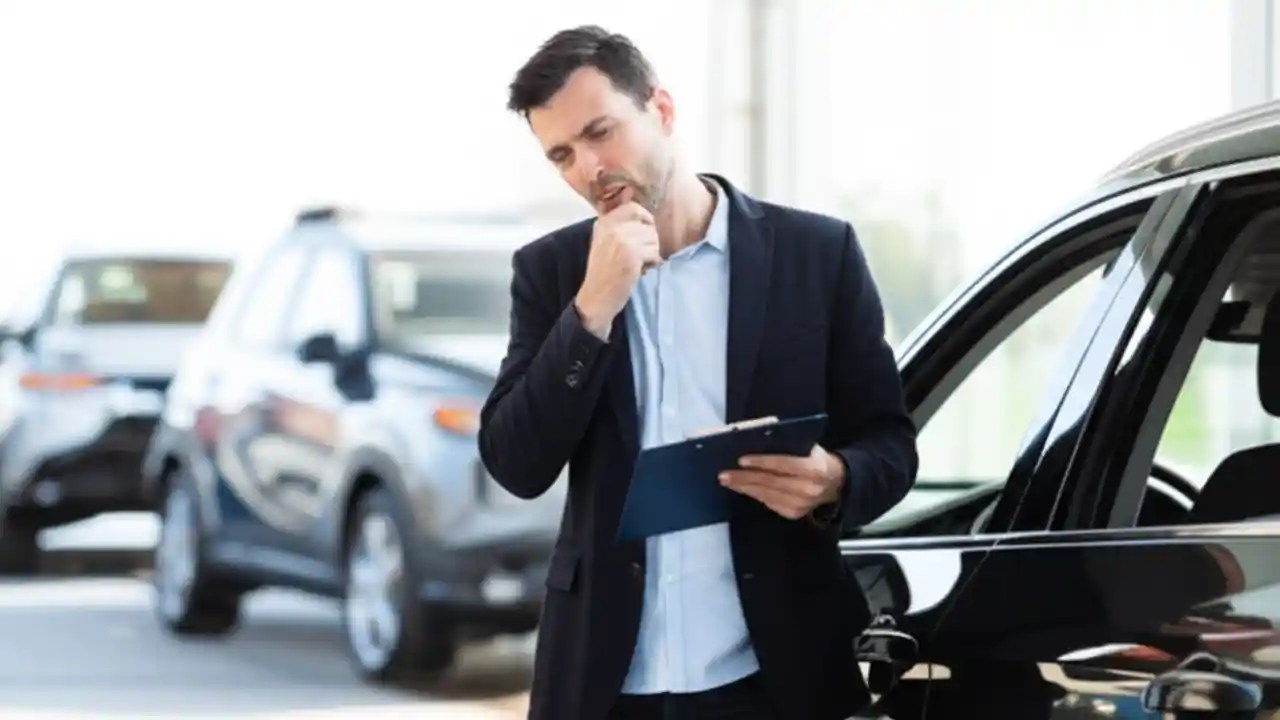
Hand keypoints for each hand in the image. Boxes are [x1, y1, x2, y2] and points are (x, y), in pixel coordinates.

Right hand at [574, 202, 661, 338]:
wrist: (596, 297)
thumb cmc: (604, 272)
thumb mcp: (605, 242)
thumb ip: (620, 225)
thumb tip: (640, 207)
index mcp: (604, 222)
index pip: (634, 208)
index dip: (645, 220)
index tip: (644, 235)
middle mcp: (612, 227)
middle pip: (648, 225)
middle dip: (650, 240)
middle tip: (641, 256)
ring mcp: (622, 240)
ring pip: (653, 239)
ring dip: (651, 253)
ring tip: (638, 264)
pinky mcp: (632, 255)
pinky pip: (654, 253)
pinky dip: (652, 263)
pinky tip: (640, 271)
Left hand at [719, 445, 845, 520]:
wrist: (835, 483)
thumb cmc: (816, 460)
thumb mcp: (809, 448)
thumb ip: (789, 446)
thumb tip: (757, 442)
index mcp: (813, 468)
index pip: (783, 464)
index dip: (761, 463)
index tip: (741, 460)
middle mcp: (807, 489)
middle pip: (770, 482)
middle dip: (744, 478)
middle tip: (724, 474)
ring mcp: (801, 505)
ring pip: (766, 495)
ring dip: (744, 488)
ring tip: (728, 481)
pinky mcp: (794, 514)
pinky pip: (769, 503)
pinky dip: (754, 495)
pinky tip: (742, 488)